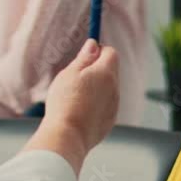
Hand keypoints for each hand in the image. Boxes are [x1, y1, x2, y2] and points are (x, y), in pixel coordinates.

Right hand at [42, 39, 118, 153]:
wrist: (68, 136)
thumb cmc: (65, 102)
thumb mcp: (70, 74)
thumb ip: (84, 58)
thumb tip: (94, 45)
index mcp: (106, 73)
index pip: (111, 52)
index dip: (98, 51)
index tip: (85, 56)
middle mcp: (114, 89)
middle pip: (111, 71)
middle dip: (96, 70)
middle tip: (76, 78)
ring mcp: (114, 106)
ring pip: (108, 90)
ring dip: (96, 88)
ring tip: (75, 98)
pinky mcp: (110, 121)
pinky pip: (105, 106)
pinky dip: (96, 105)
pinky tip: (80, 112)